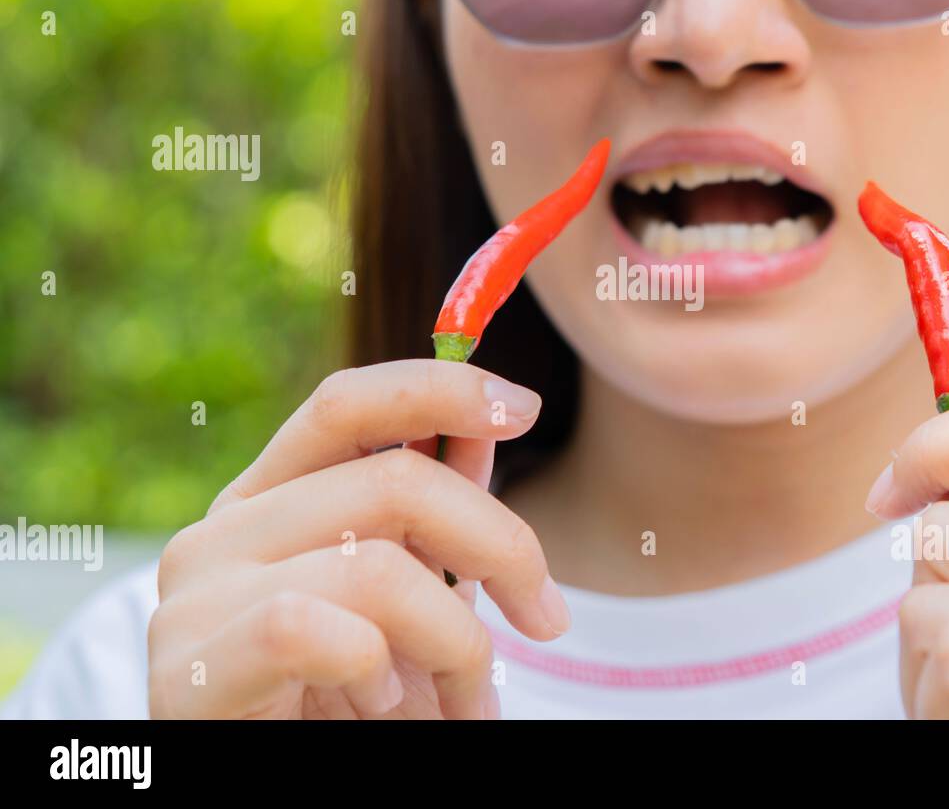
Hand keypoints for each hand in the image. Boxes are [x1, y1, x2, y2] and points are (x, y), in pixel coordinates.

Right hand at [148, 360, 570, 718]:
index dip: (438, 388)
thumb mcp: (405, 598)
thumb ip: (433, 512)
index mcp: (267, 502)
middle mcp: (222, 532)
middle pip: (394, 480)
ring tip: (469, 701)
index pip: (346, 405)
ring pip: (380, 569)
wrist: (270, 791)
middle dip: (501, 545)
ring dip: (457, 643)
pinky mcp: (192, 669)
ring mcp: (196, 597)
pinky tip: (378, 707)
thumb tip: (488, 424)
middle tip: (546, 619)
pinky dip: (378, 674)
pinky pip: (321, 632)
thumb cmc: (339, 704)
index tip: (523, 407)